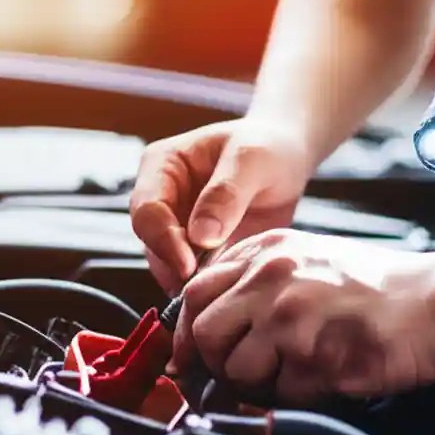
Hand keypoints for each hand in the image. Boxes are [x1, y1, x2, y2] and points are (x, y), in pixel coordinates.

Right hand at [130, 119, 315, 292]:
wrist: (287, 159)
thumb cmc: (267, 146)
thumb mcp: (252, 159)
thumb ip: (226, 193)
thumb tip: (200, 237)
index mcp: (162, 166)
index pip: (146, 210)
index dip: (163, 240)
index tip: (188, 265)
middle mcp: (162, 199)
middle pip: (151, 243)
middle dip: (175, 267)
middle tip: (205, 286)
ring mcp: (178, 227)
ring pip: (168, 265)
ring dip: (191, 281)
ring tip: (222, 288)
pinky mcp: (197, 250)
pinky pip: (193, 275)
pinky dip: (207, 285)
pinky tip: (229, 288)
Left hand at [173, 230, 434, 405]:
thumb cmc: (379, 285)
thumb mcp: (308, 257)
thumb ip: (259, 278)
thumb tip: (212, 318)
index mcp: (267, 251)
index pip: (195, 292)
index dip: (189, 331)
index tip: (191, 355)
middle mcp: (271, 278)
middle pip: (203, 333)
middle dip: (215, 363)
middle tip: (238, 375)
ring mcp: (291, 316)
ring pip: (235, 368)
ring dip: (256, 383)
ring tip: (290, 374)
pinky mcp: (314, 355)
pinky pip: (279, 392)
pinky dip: (294, 395)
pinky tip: (320, 377)